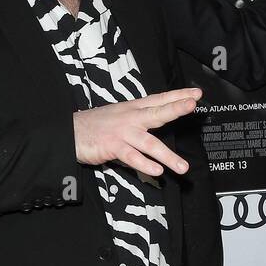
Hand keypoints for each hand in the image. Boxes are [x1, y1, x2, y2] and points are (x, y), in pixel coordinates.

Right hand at [73, 89, 200, 176]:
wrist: (69, 132)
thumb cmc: (96, 127)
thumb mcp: (121, 118)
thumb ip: (140, 122)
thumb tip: (159, 125)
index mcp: (133, 109)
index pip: (159, 100)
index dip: (177, 96)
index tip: (196, 94)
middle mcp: (130, 118)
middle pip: (156, 112)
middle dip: (175, 108)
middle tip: (193, 105)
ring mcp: (122, 132)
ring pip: (148, 143)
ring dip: (167, 155)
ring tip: (182, 167)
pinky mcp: (112, 147)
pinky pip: (132, 157)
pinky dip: (145, 165)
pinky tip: (157, 171)